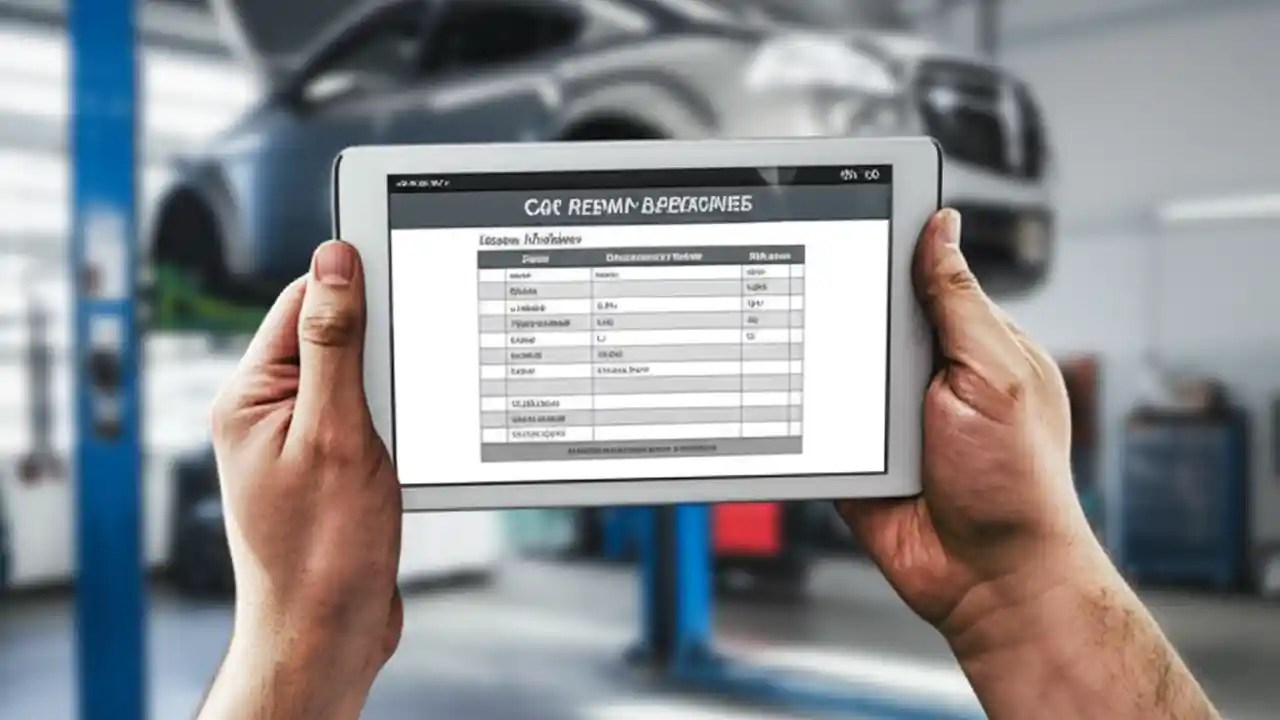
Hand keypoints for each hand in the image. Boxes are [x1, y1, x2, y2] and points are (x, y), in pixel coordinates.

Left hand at [201, 241, 401, 719]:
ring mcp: (298, 441)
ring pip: (357, 379)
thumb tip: (334, 264)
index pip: (301, 302)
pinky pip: (366, 417)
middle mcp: (267, 413)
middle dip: (380, 346)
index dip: (352, 284)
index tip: (403, 275)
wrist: (328, 633)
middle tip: (407, 376)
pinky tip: (409, 443)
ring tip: (399, 429)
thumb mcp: (335, 433)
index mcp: (249, 397)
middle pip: (331, 336)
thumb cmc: (323, 549)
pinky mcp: (328, 466)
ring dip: (390, 389)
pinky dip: (394, 420)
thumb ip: (334, 345)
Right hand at [837, 209, 1092, 630]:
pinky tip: (785, 399)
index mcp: (971, 344)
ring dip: (817, 362)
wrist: (988, 579)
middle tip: (815, 294)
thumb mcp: (995, 374)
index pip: (920, 277)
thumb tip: (941, 229)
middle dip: (840, 308)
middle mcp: (926, 374)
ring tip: (802, 354)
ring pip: (832, 364)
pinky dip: (798, 410)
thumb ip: (959, 303)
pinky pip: (813, 420)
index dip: (887, 249)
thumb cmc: (1018, 482)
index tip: (848, 218)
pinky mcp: (854, 452)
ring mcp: (887, 415)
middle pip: (864, 316)